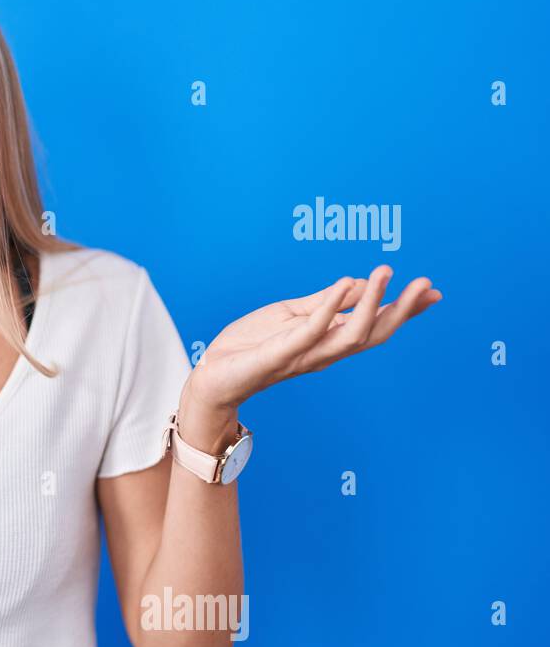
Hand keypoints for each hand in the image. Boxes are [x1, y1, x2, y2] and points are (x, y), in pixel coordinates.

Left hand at [184, 265, 441, 410]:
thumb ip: (325, 301)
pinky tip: (344, 283)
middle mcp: (323, 352)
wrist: (213, 373)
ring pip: (351, 335)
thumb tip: (360, 282)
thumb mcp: (292, 314)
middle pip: (374, 335)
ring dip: (372, 303)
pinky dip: (330, 307)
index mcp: (327, 341)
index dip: (404, 310)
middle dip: (402, 311)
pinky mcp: (280, 354)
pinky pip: (311, 331)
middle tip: (425, 285)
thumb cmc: (251, 345)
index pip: (374, 326)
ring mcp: (304, 355)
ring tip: (386, 273)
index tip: (432, 291)